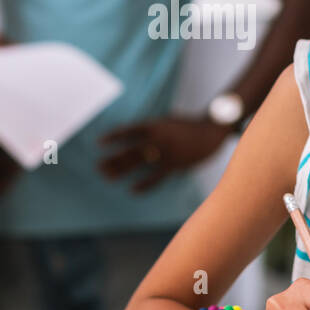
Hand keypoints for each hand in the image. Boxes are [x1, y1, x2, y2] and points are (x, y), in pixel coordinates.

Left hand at [97, 116, 231, 192]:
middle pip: (130, 150)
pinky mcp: (175, 165)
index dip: (114, 136)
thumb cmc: (189, 124)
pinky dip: (144, 184)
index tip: (99, 143)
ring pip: (139, 164)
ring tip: (108, 177)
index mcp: (155, 125)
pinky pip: (157, 177)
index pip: (129, 131)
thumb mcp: (169, 120)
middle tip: (98, 167)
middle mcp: (158, 139)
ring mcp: (166, 152)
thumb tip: (137, 134)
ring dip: (122, 170)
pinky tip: (133, 189)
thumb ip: (153, 127)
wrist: (211, 130)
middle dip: (113, 159)